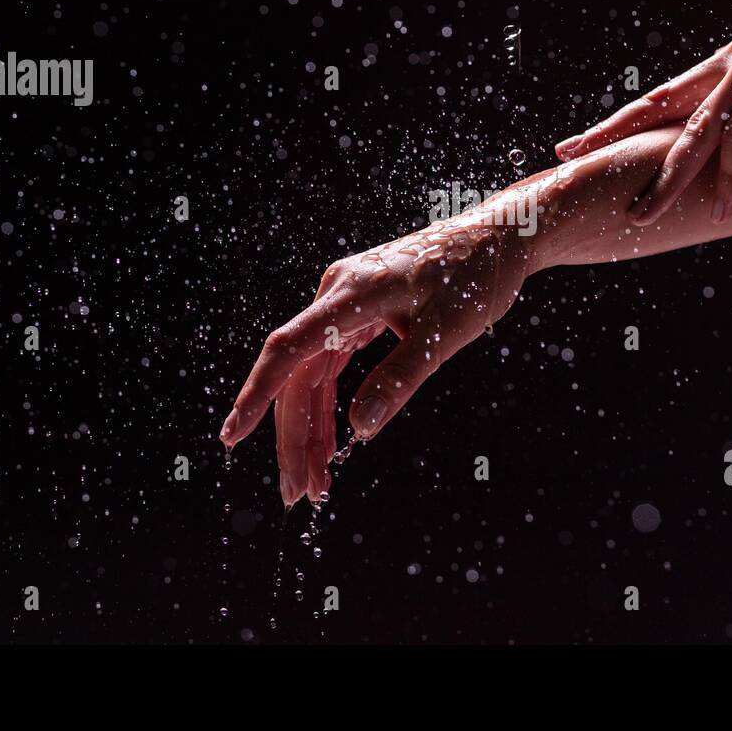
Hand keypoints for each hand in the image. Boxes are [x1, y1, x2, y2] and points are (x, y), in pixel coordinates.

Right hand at [220, 215, 531, 506]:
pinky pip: (331, 364)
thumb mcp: (443, 333)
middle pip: (298, 374)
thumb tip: (360, 429)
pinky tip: (331, 444)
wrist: (499, 236)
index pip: (288, 349)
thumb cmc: (475, 276)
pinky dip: (331, 405)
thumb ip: (400, 378)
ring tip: (314, 482)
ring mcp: (345, 303)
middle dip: (294, 436)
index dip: (256, 395)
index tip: (232, 436)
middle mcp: (337, 294)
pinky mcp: (359, 312)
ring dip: (311, 428)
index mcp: (350, 293)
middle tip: (297, 494)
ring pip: (313, 374)